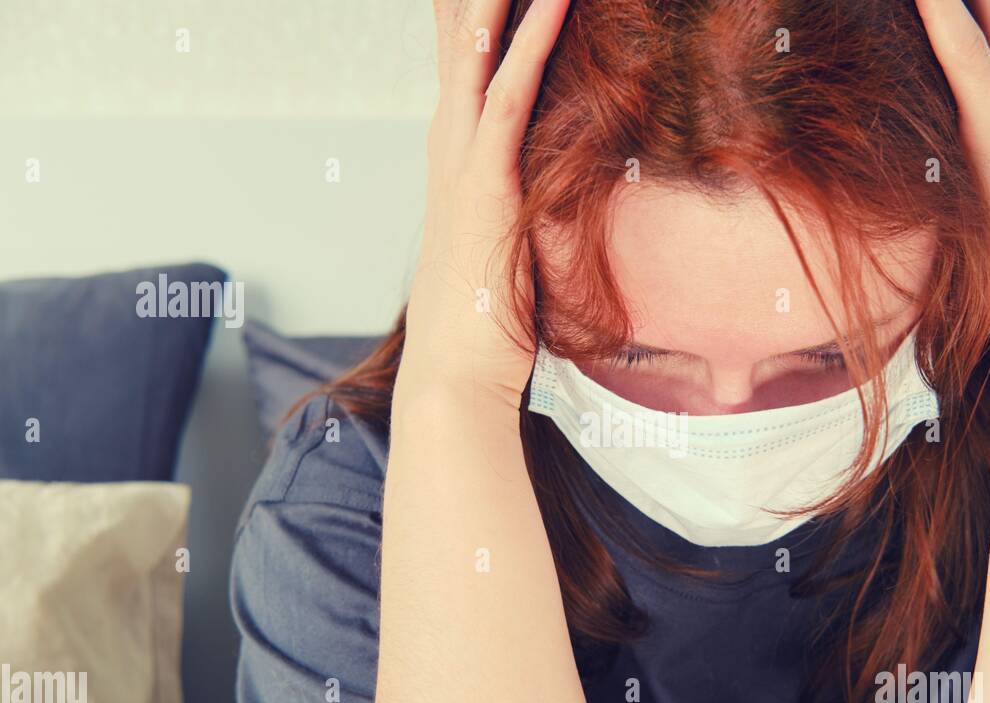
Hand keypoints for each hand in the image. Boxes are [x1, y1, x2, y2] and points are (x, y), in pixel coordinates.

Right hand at [400, 0, 569, 408]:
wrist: (454, 380)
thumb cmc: (481, 329)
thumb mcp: (502, 253)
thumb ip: (513, 216)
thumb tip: (539, 208)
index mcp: (456, 163)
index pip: (464, 67)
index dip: (475, 16)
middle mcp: (450, 149)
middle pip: (459, 42)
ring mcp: (462, 163)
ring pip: (478, 51)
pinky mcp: (486, 183)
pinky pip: (510, 94)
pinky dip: (531, 40)